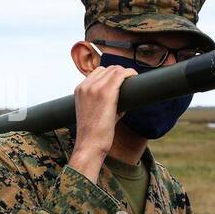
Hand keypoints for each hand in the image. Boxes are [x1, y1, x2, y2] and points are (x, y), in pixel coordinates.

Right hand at [68, 64, 136, 181]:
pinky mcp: (106, 93)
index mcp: (80, 90)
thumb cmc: (94, 133)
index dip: (112, 75)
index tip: (121, 82)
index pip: (98, 72)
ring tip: (133, 82)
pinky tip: (134, 78)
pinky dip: (129, 74)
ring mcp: (94, 88)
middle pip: (108, 69)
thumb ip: (103, 101)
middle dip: (120, 74)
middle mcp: (85, 86)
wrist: (89, 145)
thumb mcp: (92, 112)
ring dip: (126, 74)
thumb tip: (123, 97)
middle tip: (129, 84)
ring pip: (115, 70)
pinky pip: (121, 75)